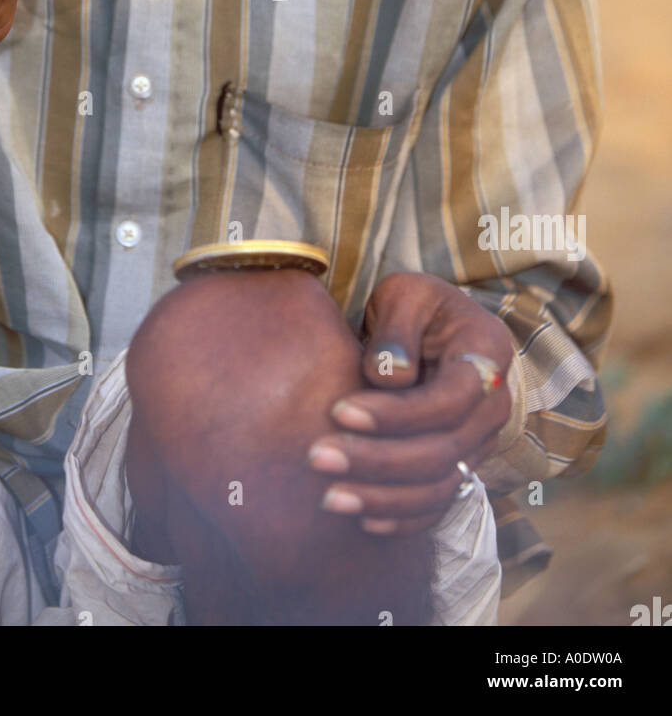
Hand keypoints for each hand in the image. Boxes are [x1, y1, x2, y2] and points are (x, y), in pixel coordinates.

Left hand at [308, 271, 512, 534]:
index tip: (338, 411)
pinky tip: (361, 519)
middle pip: (443, 451)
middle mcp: (493, 406)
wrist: (438, 330)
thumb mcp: (406, 292)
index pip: (450, 399)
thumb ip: (397, 327)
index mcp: (487, 354)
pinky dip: (403, 517)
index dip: (396, 413)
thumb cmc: (417, 308)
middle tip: (317, 457)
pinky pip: (439, 504)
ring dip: (384, 498)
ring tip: (328, 497)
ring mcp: (481, 442)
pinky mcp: (462, 466)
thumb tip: (388, 378)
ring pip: (440, 485)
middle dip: (377, 460)